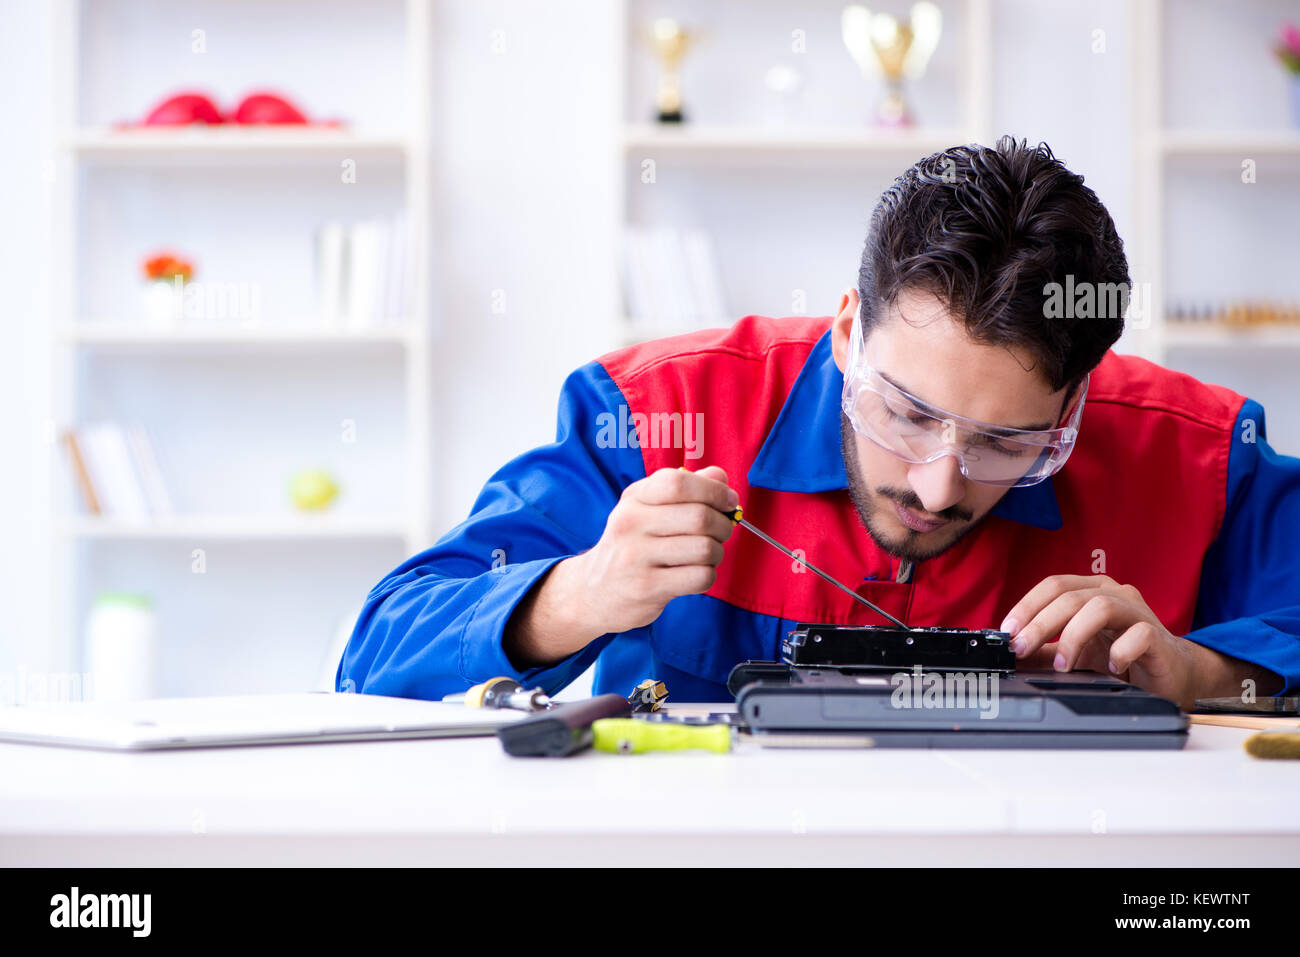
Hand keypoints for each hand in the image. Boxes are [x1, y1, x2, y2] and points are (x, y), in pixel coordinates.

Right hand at [569, 465, 736, 635]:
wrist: (594, 593)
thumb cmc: (631, 547)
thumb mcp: (647, 509)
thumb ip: (685, 488)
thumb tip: (720, 476)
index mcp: (634, 498)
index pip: (678, 482)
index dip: (714, 490)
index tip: (728, 501)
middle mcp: (631, 524)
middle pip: (699, 517)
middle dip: (723, 525)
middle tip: (722, 532)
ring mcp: (636, 557)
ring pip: (704, 549)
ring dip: (717, 553)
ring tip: (706, 556)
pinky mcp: (647, 587)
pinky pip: (700, 577)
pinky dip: (707, 576)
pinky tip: (693, 574)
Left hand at [1001, 574, 1205, 707]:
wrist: (1172, 674)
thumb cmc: (1124, 657)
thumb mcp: (1076, 653)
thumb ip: (1045, 651)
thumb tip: (1011, 653)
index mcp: (1091, 591)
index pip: (1053, 586)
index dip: (1027, 606)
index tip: (1009, 632)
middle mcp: (1114, 595)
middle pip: (1070, 596)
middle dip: (1040, 624)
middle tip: (1023, 648)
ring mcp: (1138, 613)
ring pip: (1100, 607)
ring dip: (1073, 636)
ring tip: (1064, 666)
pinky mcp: (1158, 637)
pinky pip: (1138, 635)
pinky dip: (1119, 653)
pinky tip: (1112, 669)